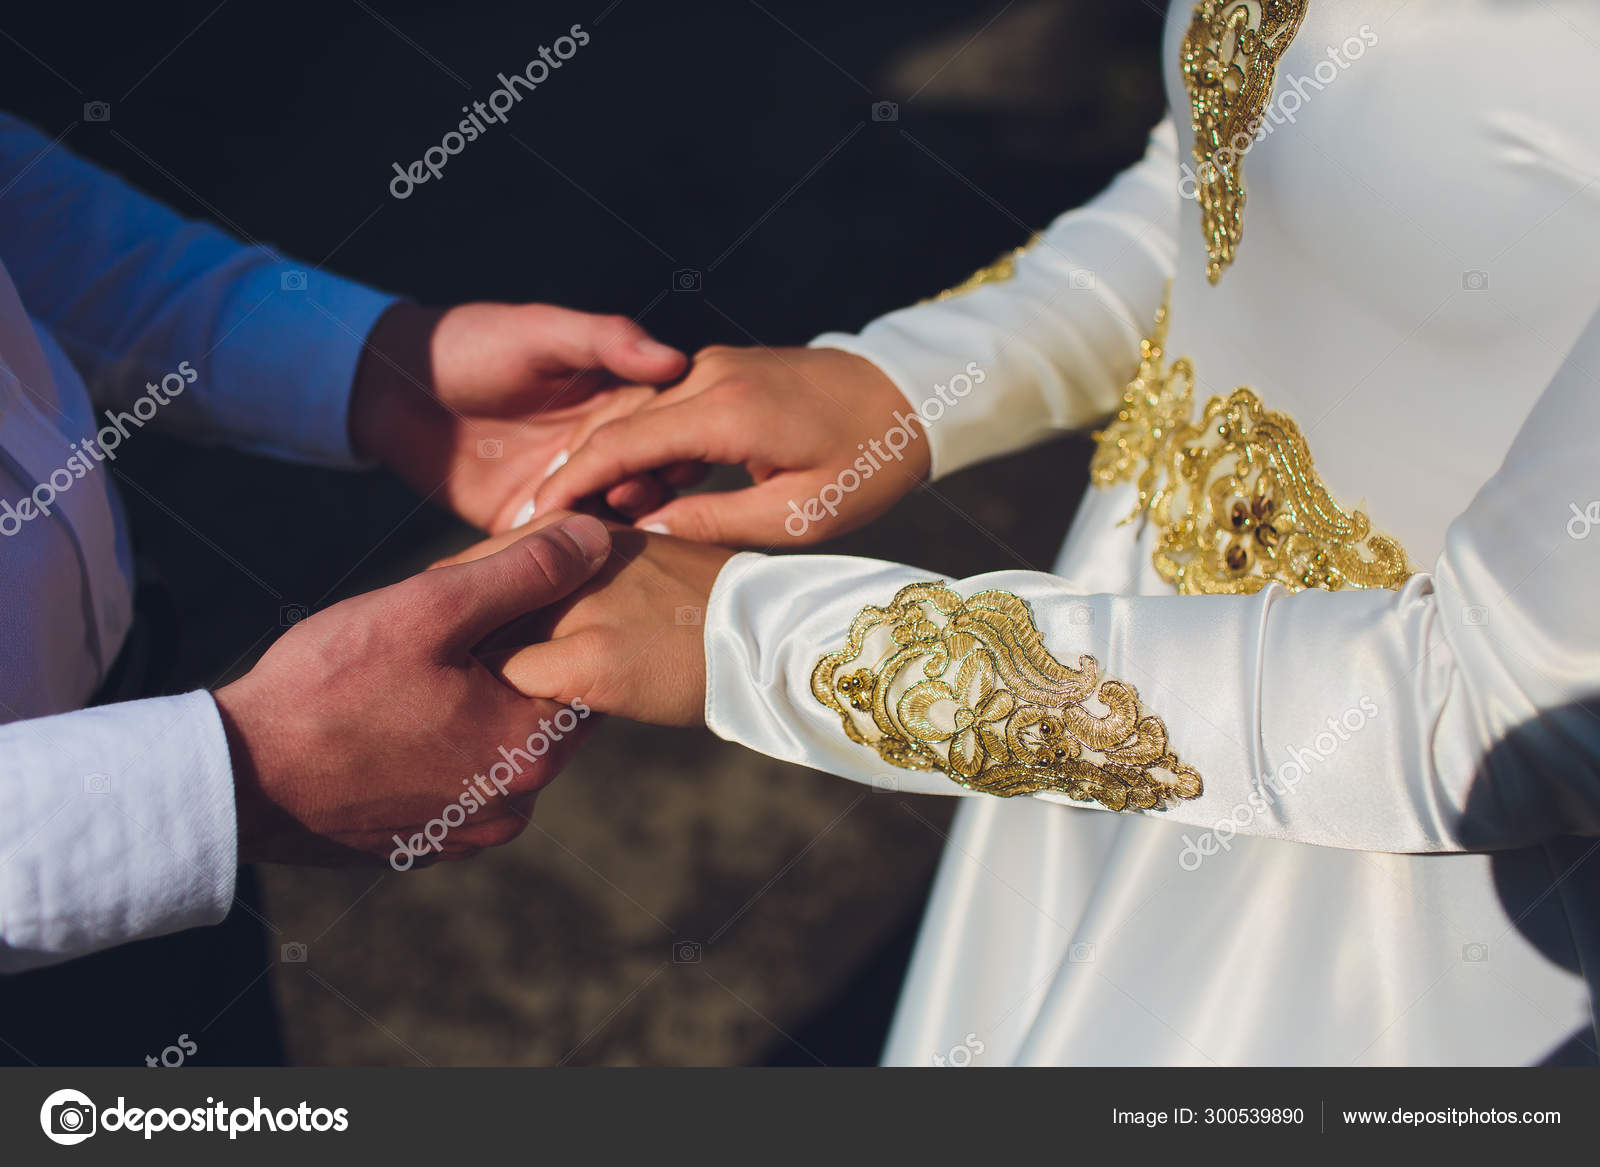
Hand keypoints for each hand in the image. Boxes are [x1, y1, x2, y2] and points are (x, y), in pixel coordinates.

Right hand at [214, 514, 611, 865]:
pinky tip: (393, 723)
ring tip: (412, 677)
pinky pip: (458, 785)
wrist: (235, 778)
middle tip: (444, 635)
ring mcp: (469, 834)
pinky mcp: (427, 847)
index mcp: (531, 749)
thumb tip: (595, 539)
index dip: (549, 626)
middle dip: (509, 667)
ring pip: (497, 749)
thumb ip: (523, 572)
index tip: (500, 604)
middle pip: (541, 713)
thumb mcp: (430, 608)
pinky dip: (440, 752)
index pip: (584, 673)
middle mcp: (514, 805)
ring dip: (474, 710)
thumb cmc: (329, 686)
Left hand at [348, 302, 688, 531]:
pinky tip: (574, 554)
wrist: (395, 386)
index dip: (678, 445)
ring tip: (604, 523)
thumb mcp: (542, 331)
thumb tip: (676, 360)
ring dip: (620, 527)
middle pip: (651, 482)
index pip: (668, 429)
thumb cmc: (472, 342)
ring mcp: (569, 490)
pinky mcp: (530, 524)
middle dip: (651, 491)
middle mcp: (602, 451)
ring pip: (616, 521)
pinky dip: (575, 556)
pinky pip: (563, 548)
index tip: (677, 456)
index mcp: (617, 402)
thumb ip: (606, 340)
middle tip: (628, 492)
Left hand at [431, 513, 736, 727]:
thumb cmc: (712, 608)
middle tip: (427, 678)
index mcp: (581, 531)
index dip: (452, 602)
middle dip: (446, 639)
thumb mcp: (642, 563)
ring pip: (486, 642)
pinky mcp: (593, 662)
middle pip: (470, 597)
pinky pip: (517, 686)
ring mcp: (581, 609)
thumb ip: (582, 572)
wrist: (776, 638)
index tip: (434, 636)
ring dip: (465, 676)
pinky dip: (500, 708)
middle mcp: (573, 559)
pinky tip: (498, 729)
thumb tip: (525, 598)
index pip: (483, 561)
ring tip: (450, 709)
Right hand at [530, 345, 929, 545]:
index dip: (573, 485)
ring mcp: (715, 366)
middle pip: (617, 425)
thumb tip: (647, 531)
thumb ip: (715, 521)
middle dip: (578, 478)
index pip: (621, 443)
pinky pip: (664, 409)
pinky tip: (634, 491)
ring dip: (609, 465)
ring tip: (587, 522)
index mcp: (727, 410)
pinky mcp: (725, 370)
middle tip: (547, 532)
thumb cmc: (868, 464)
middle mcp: (710, 376)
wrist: (911, 396)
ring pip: (637, 415)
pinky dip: (641, 448)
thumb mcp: (797, 514)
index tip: (537, 523)